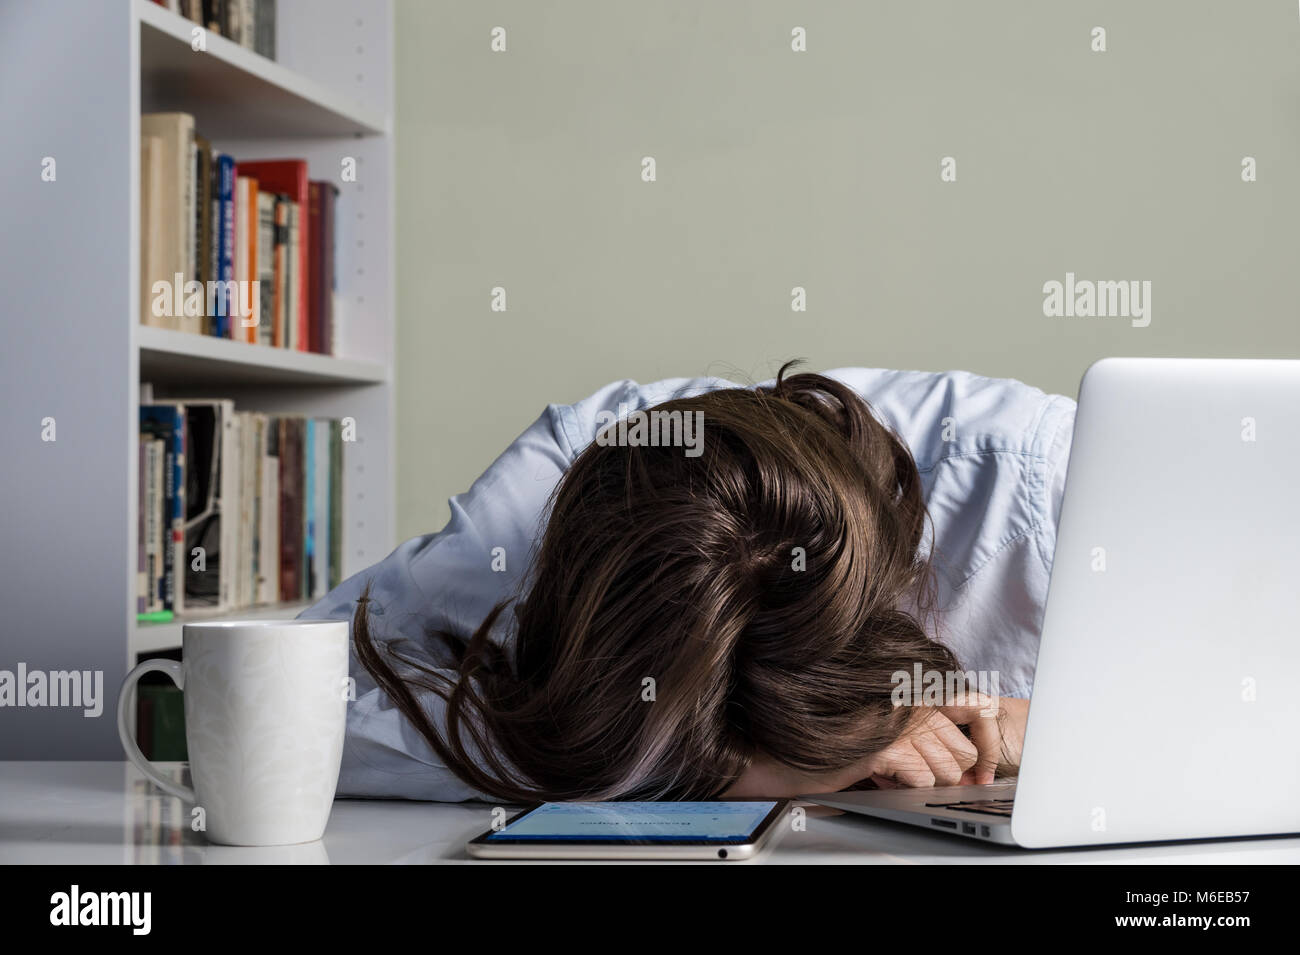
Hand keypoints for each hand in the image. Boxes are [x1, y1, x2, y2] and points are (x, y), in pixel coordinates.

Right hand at [722, 694, 1030, 797]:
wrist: (791, 755)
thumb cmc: (838, 742)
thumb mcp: (890, 729)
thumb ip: (928, 730)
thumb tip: (970, 759)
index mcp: (915, 684)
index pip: (980, 708)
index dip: (985, 748)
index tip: (980, 773)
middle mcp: (910, 695)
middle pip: (965, 750)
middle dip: (948, 773)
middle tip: (917, 776)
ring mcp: (897, 717)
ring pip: (948, 769)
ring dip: (924, 783)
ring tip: (893, 774)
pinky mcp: (883, 743)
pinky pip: (922, 780)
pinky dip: (905, 789)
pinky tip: (883, 778)